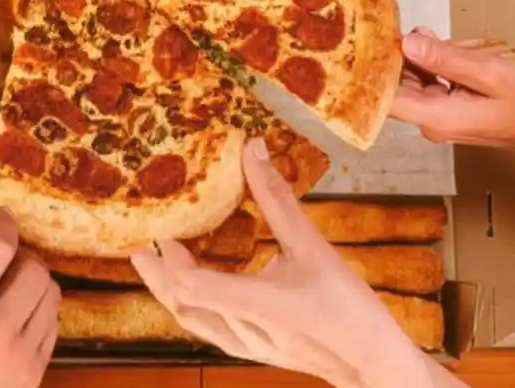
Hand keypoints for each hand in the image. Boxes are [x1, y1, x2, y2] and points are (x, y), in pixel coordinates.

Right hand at [0, 203, 59, 387]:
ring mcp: (21, 355)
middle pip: (34, 267)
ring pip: (51, 294)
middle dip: (20, 254)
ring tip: (8, 288)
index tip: (0, 218)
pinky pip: (54, 324)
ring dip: (33, 280)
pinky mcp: (36, 374)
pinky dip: (40, 309)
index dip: (4, 222)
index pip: (0, 247)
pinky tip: (16, 315)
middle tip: (1, 259)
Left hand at [131, 140, 431, 386]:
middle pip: (181, 305)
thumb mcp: (313, 246)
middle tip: (141, 246)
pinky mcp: (252, 351)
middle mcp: (241, 329)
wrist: (373, 365)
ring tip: (160, 261)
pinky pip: (209, 328)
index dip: (166, 261)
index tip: (156, 231)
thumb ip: (278, 198)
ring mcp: (244, 345)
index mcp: (255, 303)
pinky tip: (194, 288)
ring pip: (192, 320)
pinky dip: (192, 304)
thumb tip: (253, 150)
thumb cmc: (347, 307)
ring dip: (171, 290)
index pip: (191, 287)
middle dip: (157, 275)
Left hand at [391, 28, 514, 158]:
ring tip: (475, 54)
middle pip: (401, 81)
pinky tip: (468, 57)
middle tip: (448, 42)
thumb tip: (408, 43)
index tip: (379, 40)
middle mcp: (432, 122)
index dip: (377, 67)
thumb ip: (445, 58)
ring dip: (438, 58)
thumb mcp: (490, 72)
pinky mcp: (450, 111)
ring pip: (419, 77)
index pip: (385, 96)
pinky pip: (434, 82)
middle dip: (418, 54)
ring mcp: (440, 118)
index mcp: (437, 117)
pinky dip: (446, 65)